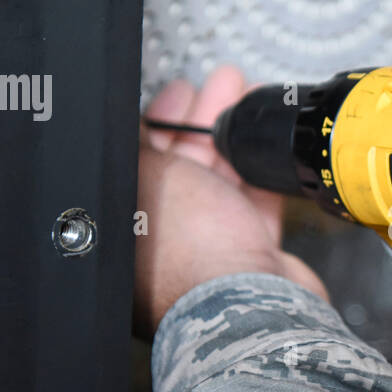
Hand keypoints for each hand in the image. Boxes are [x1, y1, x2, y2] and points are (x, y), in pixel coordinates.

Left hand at [135, 67, 326, 338]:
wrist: (251, 304)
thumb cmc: (187, 255)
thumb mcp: (144, 177)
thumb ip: (136, 146)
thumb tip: (133, 125)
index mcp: (124, 231)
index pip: (138, 163)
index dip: (160, 120)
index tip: (180, 93)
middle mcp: (163, 243)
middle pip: (182, 166)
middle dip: (202, 120)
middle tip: (220, 87)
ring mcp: (210, 249)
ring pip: (219, 180)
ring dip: (234, 138)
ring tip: (249, 101)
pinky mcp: (251, 255)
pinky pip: (252, 204)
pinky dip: (259, 171)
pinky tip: (268, 145)